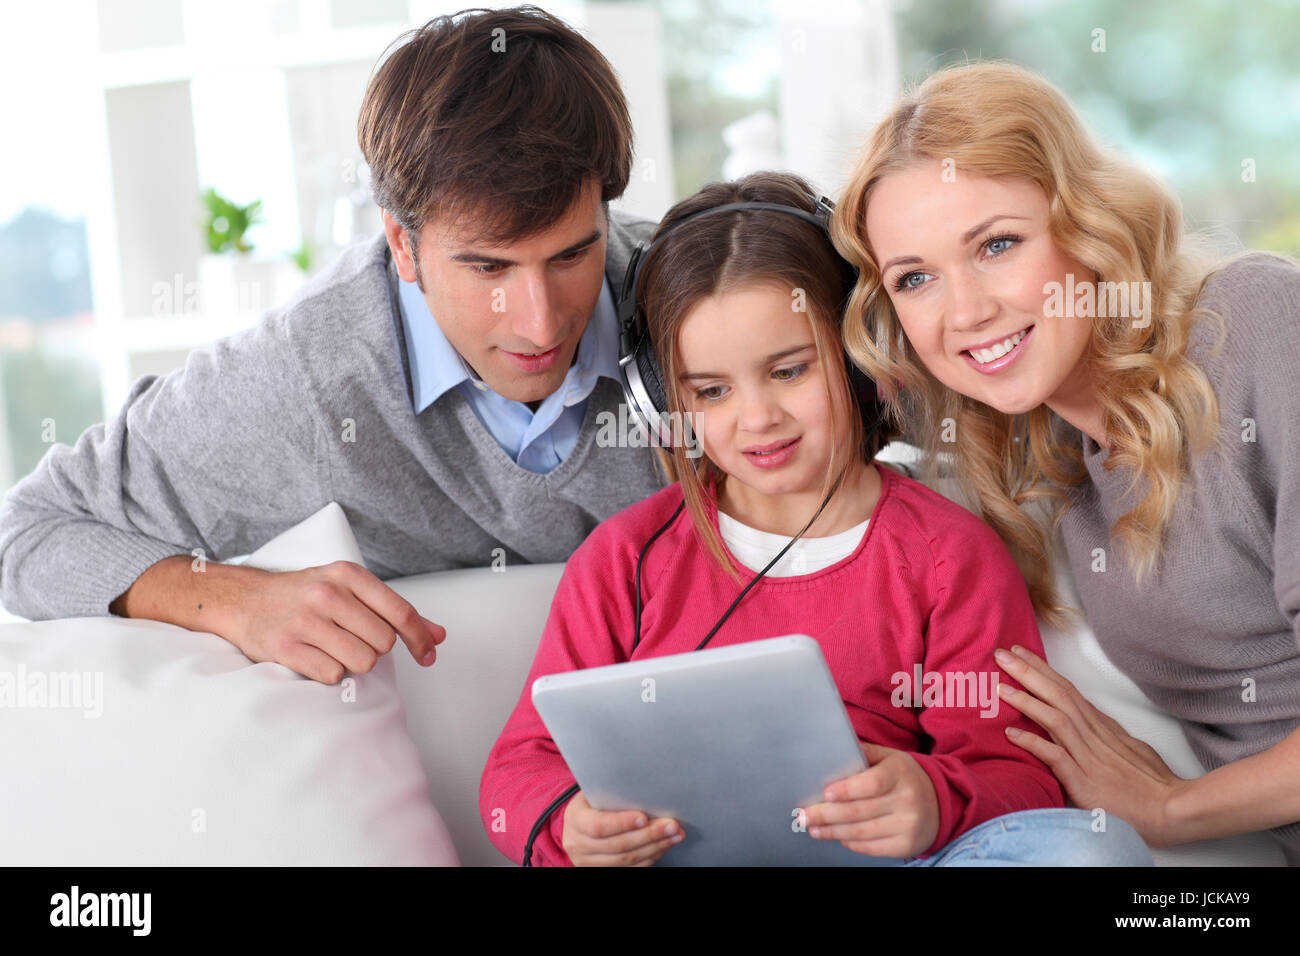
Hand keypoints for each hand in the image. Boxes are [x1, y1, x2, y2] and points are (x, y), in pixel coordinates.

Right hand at [226, 560, 445, 683]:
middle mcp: (328, 593)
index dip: (421, 640)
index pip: (401, 613)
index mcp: (348, 574)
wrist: (246, 600)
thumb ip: (396, 612)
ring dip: (354, 662)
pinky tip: (317, 657)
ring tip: (335, 648)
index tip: (428, 656)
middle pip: (384, 642)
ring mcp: (305, 620)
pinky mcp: (285, 646)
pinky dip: (330, 673)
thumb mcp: (351, 590)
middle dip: (376, 648)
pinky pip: (332, 674)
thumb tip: (439, 636)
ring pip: (362, 661)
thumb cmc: (307, 596)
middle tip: (354, 640)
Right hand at [560, 790, 683, 865]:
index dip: (622, 823)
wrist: (578, 825)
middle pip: (618, 846)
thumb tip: (647, 791)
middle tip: (672, 825)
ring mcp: (589, 862)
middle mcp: (579, 845)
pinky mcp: (603, 871)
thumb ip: (613, 793)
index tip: (644, 817)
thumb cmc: (592, 802)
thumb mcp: (594, 792)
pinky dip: (650, 857)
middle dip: (649, 835)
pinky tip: (663, 846)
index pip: (598, 826)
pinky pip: (630, 869)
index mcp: (576, 820)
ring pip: (626, 861)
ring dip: (655, 847)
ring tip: (675, 835)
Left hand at [800, 741, 939, 858]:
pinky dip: (850, 842)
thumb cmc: (904, 777)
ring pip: (861, 832)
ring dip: (832, 832)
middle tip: (805, 815)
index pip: (871, 784)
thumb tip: (833, 751)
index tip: (825, 793)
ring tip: (814, 828)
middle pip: (859, 811)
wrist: (939, 803)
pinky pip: (871, 847)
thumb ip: (864, 753)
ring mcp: (908, 825)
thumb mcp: (890, 757)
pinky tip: (837, 836)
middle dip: (826, 815)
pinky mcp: (906, 846)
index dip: (846, 790)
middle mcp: (907, 800)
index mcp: (900, 773)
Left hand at [994, 644, 1191, 844]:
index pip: (1067, 690)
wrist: (1172, 810)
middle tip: (1002, 654)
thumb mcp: (1129, 747)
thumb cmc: (1152, 783)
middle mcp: (1094, 736)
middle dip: (1029, 672)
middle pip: (1059, 695)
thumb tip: (1089, 717)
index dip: (1043, 670)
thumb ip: (1105, 732)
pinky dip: (1033, 743)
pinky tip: (1011, 734)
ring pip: (1055, 720)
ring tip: (1000, 686)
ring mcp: (1089, 758)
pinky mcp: (1086, 783)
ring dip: (1026, 701)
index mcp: (1102, 727)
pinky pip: (1056, 757)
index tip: (1021, 652)